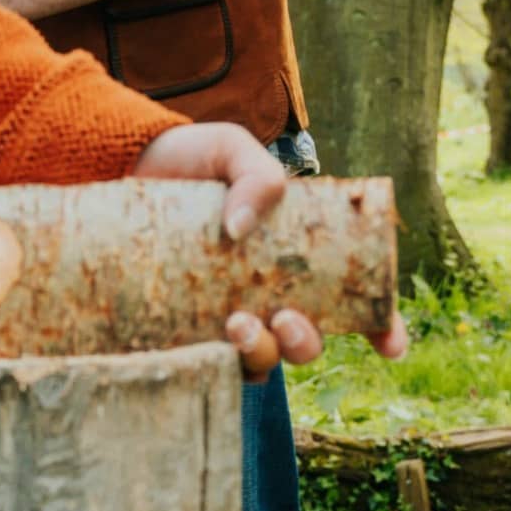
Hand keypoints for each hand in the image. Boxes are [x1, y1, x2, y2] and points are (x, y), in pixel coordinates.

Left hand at [131, 123, 410, 377]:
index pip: (352, 304)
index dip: (381, 328)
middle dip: (306, 342)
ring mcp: (223, 311)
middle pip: (305, 341)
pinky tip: (201, 342)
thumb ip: (256, 176)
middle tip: (287, 318)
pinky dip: (212, 361)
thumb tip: (239, 230)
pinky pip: (205, 362)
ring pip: (260, 359)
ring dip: (261, 353)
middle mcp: (265, 292)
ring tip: (237, 323)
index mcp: (294, 256)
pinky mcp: (180, 322)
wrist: (121, 160)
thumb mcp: (231, 147)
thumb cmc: (189, 156)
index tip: (389, 343)